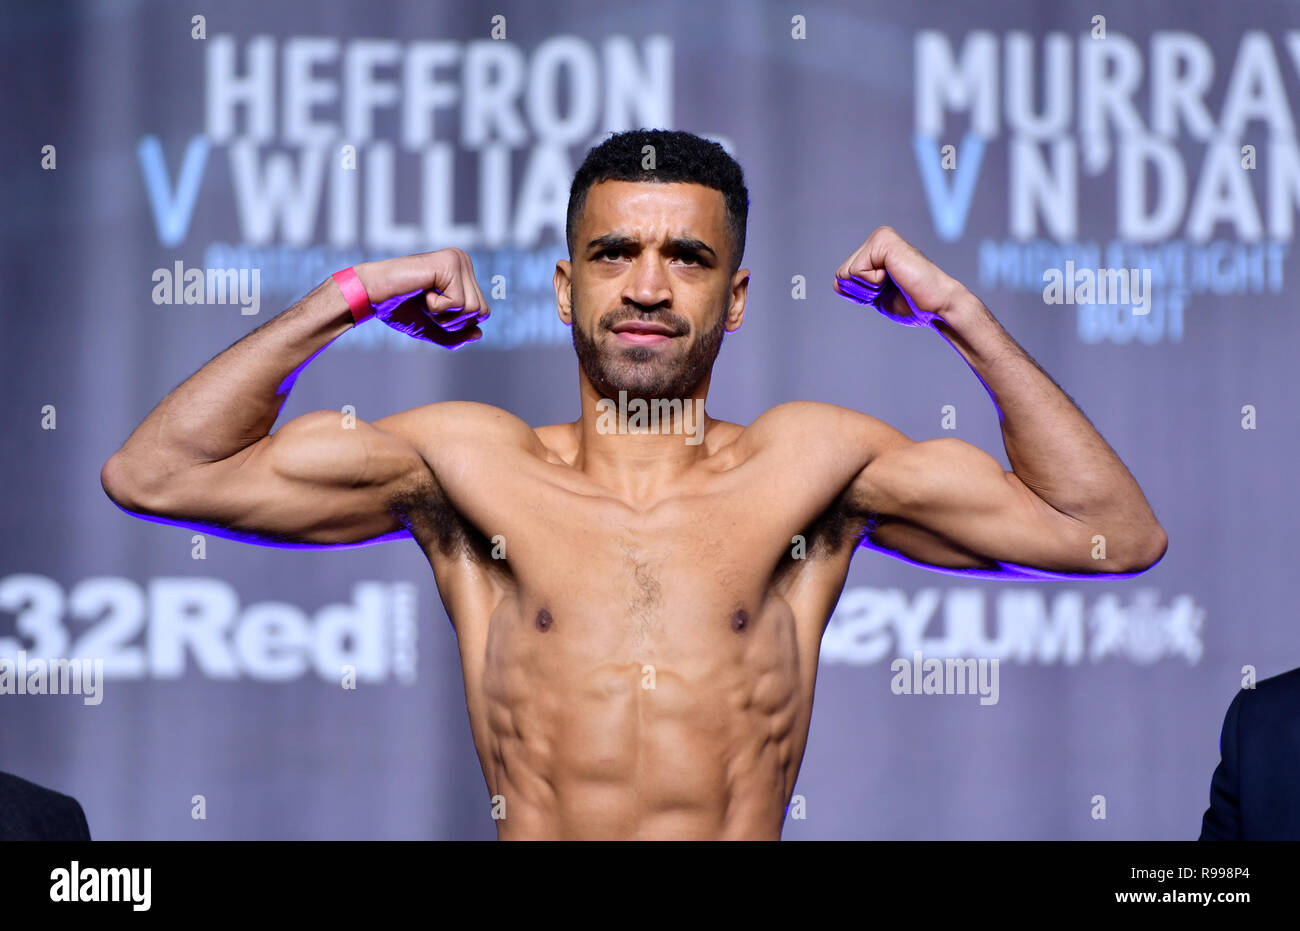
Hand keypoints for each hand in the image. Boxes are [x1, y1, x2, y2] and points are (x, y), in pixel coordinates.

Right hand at [355, 249, 489, 349]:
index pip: (482, 312)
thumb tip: (479, 334)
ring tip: (424, 298)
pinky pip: (458, 303)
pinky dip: (437, 307)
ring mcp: (457, 260)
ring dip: (444, 314)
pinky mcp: (449, 264)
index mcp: (463, 272)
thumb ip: (455, 334)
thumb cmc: (399, 308)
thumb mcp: (432, 327)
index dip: (457, 323)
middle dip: (452, 320)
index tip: (432, 307)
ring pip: (473, 308)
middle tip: (427, 305)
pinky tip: (422, 292)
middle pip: (481, 311)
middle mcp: (463, 261)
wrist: (372, 295)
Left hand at [834, 226, 968, 327]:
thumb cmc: (912, 303)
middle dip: (863, 291)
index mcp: (875, 250)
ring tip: (895, 281)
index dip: (862, 294)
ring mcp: (880, 237)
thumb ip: (857, 288)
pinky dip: (874, 282)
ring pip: (846, 273)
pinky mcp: (883, 241)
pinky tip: (895, 276)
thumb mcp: (876, 296)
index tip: (888, 291)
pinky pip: (856, 271)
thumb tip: (836, 283)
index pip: (843, 278)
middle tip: (892, 287)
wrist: (936, 306)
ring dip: (869, 288)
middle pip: (841, 275)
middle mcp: (877, 239)